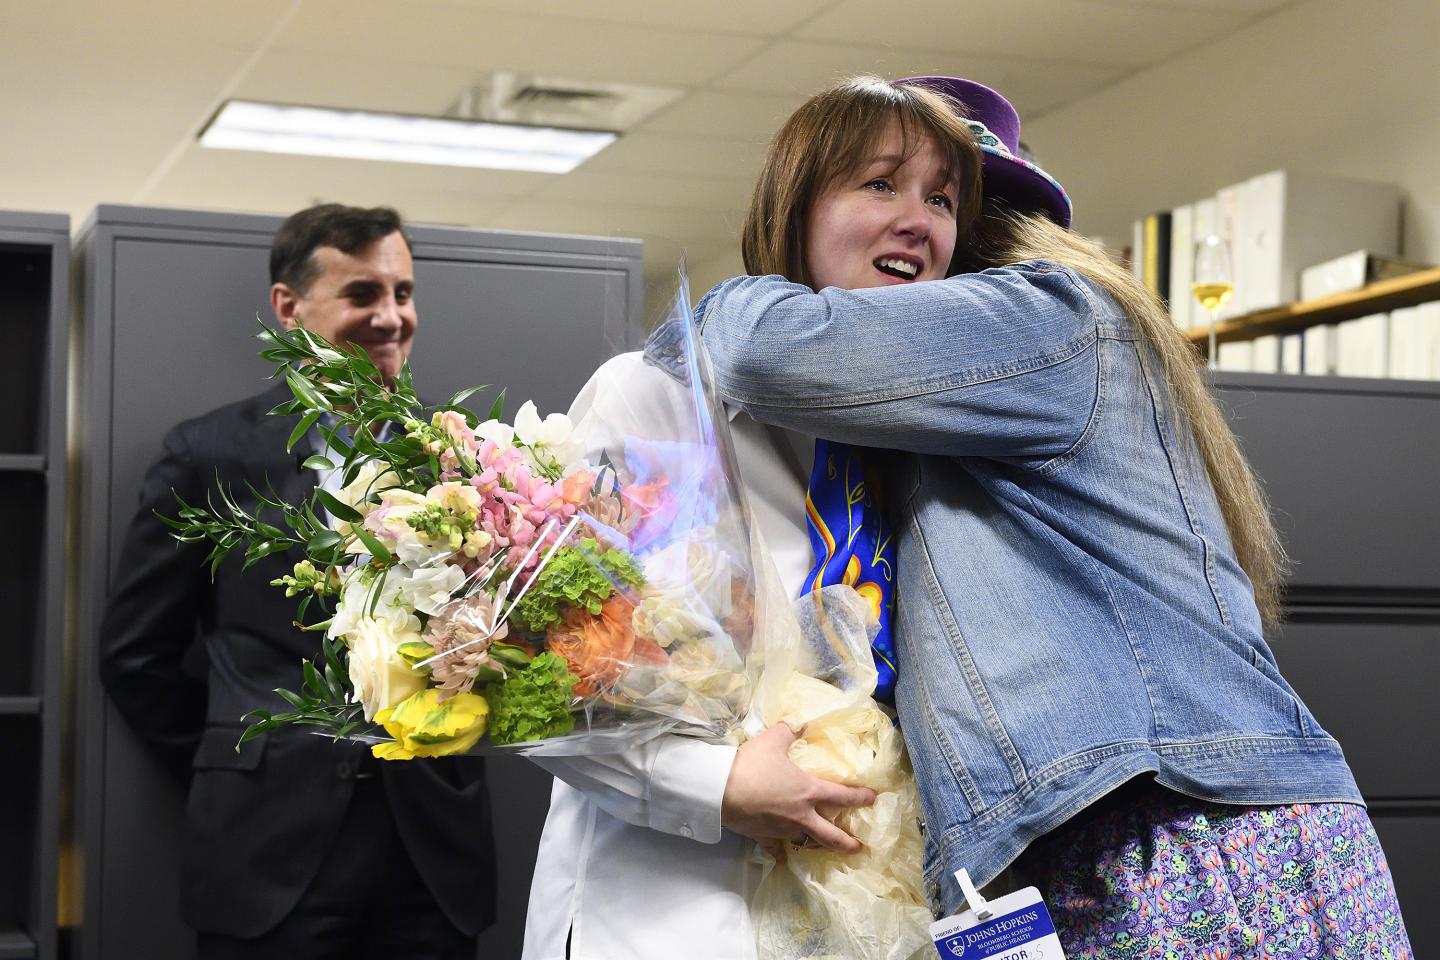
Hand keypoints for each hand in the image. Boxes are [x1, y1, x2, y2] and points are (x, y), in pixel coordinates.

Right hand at [721, 723, 876, 852]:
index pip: (842, 796)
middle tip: (858, 847)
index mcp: (808, 791)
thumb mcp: (773, 739)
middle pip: (830, 835)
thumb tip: (798, 724)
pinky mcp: (763, 837)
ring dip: (815, 845)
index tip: (873, 799)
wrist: (721, 789)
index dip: (860, 797)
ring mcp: (782, 829)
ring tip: (822, 847)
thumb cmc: (752, 764)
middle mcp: (800, 815)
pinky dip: (779, 851)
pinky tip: (782, 855)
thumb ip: (789, 731)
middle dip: (847, 842)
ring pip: (805, 841)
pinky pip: (775, 848)